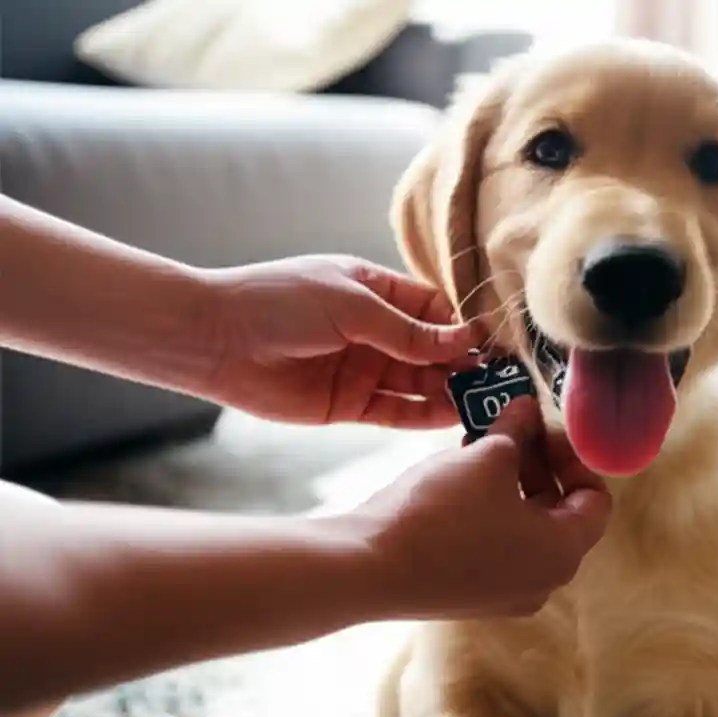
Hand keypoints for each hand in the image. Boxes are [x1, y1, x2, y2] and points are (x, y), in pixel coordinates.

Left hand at [202, 255, 479, 427]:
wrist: (214, 339)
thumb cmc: (278, 301)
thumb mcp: (352, 306)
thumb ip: (409, 331)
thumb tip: (465, 340)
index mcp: (377, 292)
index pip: (435, 312)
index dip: (462, 328)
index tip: (491, 346)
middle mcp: (375, 332)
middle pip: (434, 351)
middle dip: (464, 365)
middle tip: (498, 383)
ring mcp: (364, 369)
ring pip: (420, 384)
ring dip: (450, 392)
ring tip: (484, 404)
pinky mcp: (349, 405)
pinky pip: (397, 412)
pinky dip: (425, 416)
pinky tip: (452, 417)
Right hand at [339, 397, 611, 617]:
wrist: (366, 567)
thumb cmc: (440, 512)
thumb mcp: (487, 457)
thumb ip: (518, 430)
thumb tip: (528, 408)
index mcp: (563, 552)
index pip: (595, 500)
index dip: (573, 457)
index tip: (544, 429)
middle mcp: (542, 581)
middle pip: (559, 513)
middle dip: (538, 464)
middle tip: (514, 428)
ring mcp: (503, 593)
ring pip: (523, 527)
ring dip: (510, 482)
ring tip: (484, 445)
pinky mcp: (468, 593)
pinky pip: (493, 544)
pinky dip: (487, 508)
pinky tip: (460, 477)